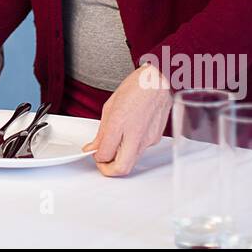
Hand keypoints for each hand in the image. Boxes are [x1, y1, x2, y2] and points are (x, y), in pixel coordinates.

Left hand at [82, 62, 173, 176]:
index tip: (94, 154)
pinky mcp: (156, 139)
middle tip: (102, 162)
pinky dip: (131, 148)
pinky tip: (129, 134)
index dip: (97, 158)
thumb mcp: (110, 107)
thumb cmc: (135, 88)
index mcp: (120, 124)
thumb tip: (93, 147)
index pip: (105, 154)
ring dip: (120, 159)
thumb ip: (102, 132)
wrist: (158, 80)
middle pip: (122, 168)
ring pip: (132, 161)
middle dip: (109, 170)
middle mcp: (136, 135)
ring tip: (114, 145)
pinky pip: (140, 150)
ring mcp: (148, 139)